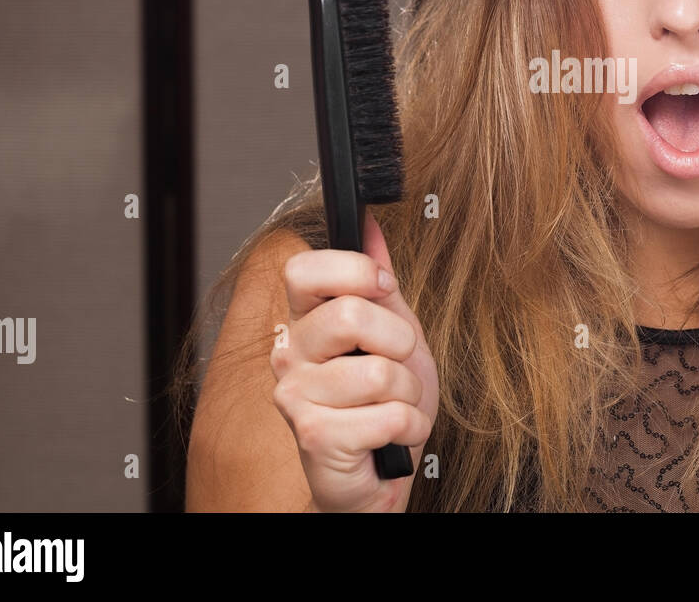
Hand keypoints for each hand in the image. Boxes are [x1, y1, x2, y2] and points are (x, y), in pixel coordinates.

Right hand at [271, 211, 438, 511]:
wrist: (381, 471)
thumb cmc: (382, 405)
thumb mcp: (393, 333)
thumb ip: (380, 283)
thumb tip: (371, 228)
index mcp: (305, 322)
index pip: (303, 269)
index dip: (354, 271)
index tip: (384, 288)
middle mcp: (290, 355)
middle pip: (349, 315)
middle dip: (399, 342)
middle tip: (397, 365)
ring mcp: (294, 396)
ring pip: (378, 372)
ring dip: (408, 394)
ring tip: (393, 406)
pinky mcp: (313, 437)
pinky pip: (387, 416)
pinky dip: (408, 427)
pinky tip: (391, 435)